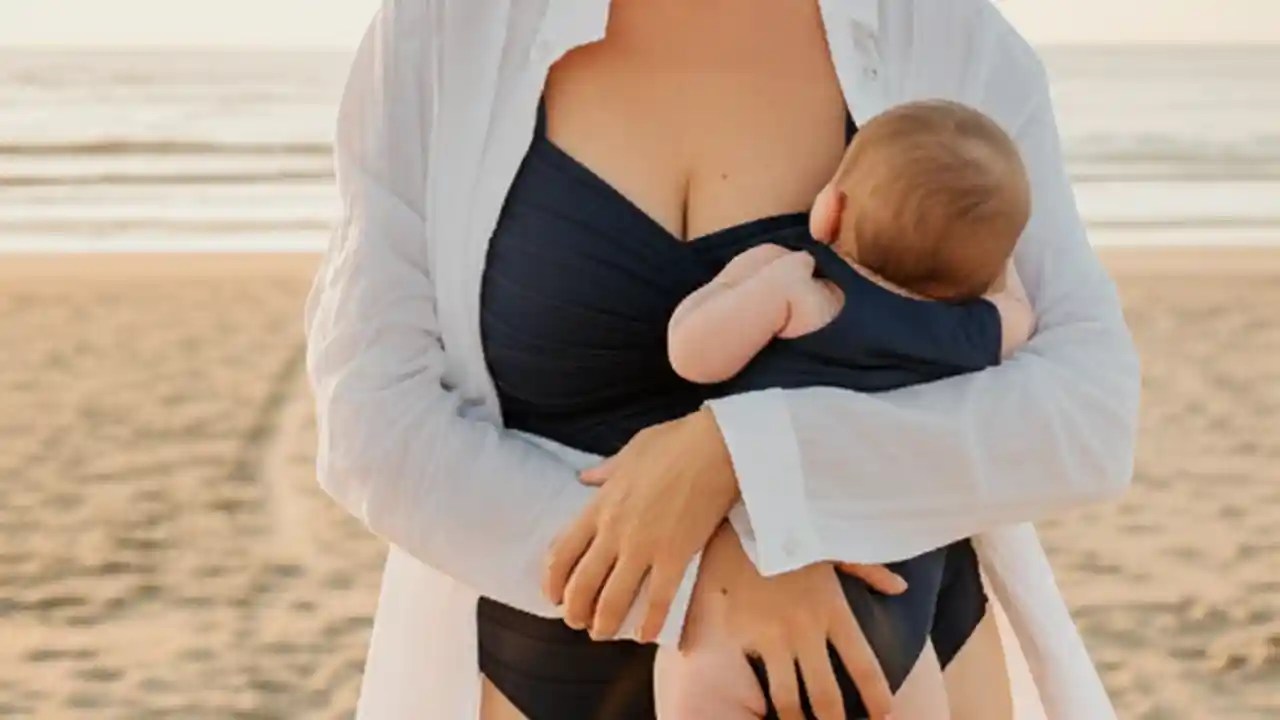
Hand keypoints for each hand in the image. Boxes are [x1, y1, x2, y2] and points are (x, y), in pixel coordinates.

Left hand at [544, 408, 738, 640]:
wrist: (715, 447)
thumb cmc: (674, 442)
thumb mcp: (629, 452)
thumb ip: (604, 471)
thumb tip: (585, 478)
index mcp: (600, 506)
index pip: (562, 552)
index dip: (552, 580)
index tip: (552, 595)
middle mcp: (615, 532)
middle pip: (582, 583)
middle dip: (574, 610)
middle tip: (576, 622)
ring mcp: (644, 547)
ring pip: (613, 599)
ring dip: (604, 623)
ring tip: (601, 634)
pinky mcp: (676, 556)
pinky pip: (658, 599)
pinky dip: (649, 623)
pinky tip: (644, 636)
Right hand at [683, 525, 896, 719]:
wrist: (741, 519)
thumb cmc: (789, 530)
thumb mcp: (832, 546)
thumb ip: (869, 570)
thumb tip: (900, 587)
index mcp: (833, 610)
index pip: (865, 666)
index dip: (877, 698)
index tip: (882, 715)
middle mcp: (806, 630)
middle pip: (827, 696)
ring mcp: (772, 636)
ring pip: (788, 697)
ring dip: (795, 719)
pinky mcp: (742, 636)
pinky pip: (753, 676)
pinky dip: (760, 696)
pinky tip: (763, 708)